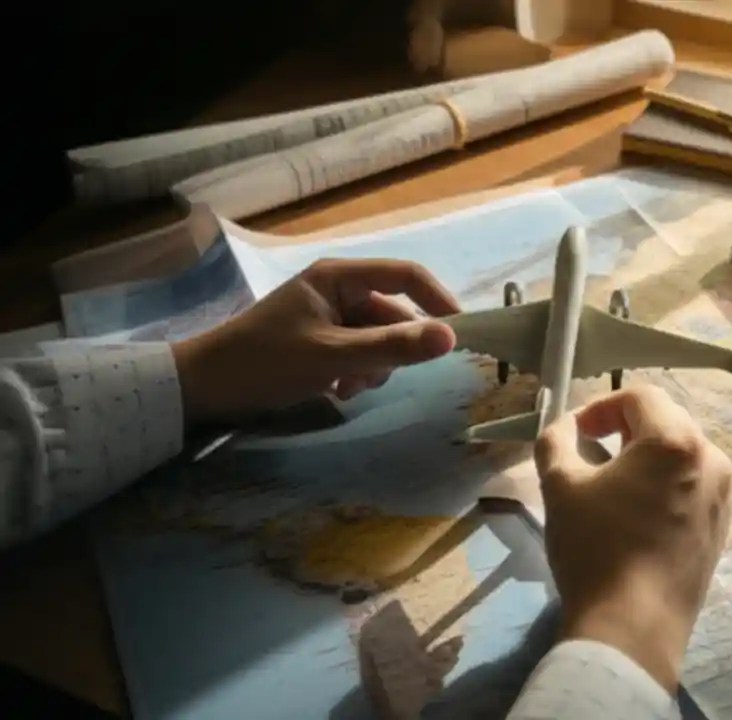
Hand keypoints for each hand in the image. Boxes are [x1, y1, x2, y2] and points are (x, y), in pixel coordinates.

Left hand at [173, 259, 459, 424]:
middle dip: (392, 350)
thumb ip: (392, 347)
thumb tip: (452, 338)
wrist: (203, 388)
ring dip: (373, 368)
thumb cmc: (265, 361)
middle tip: (373, 378)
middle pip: (394, 315)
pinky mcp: (321, 342)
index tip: (460, 335)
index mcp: (339, 277)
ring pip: (379, 340)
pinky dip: (356, 374)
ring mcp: (330, 317)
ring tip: (345, 388)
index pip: (407, 275)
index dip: (438, 301)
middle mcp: (338, 290)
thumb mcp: (332, 356)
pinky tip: (336, 392)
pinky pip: (360, 354)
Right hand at [534, 386, 731, 692]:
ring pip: (684, 455)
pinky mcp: (724, 526)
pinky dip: (667, 486)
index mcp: (676, 440)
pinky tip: (639, 515)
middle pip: (667, 422)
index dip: (602, 406)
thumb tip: (563, 426)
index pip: (640, 397)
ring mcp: (724, 495)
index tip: (577, 433)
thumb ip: (556, 441)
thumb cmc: (595, 549)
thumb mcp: (560, 487)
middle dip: (627, 429)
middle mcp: (712, 459)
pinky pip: (695, 486)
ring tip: (615, 486)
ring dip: (649, 458)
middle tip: (592, 453)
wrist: (633, 627)